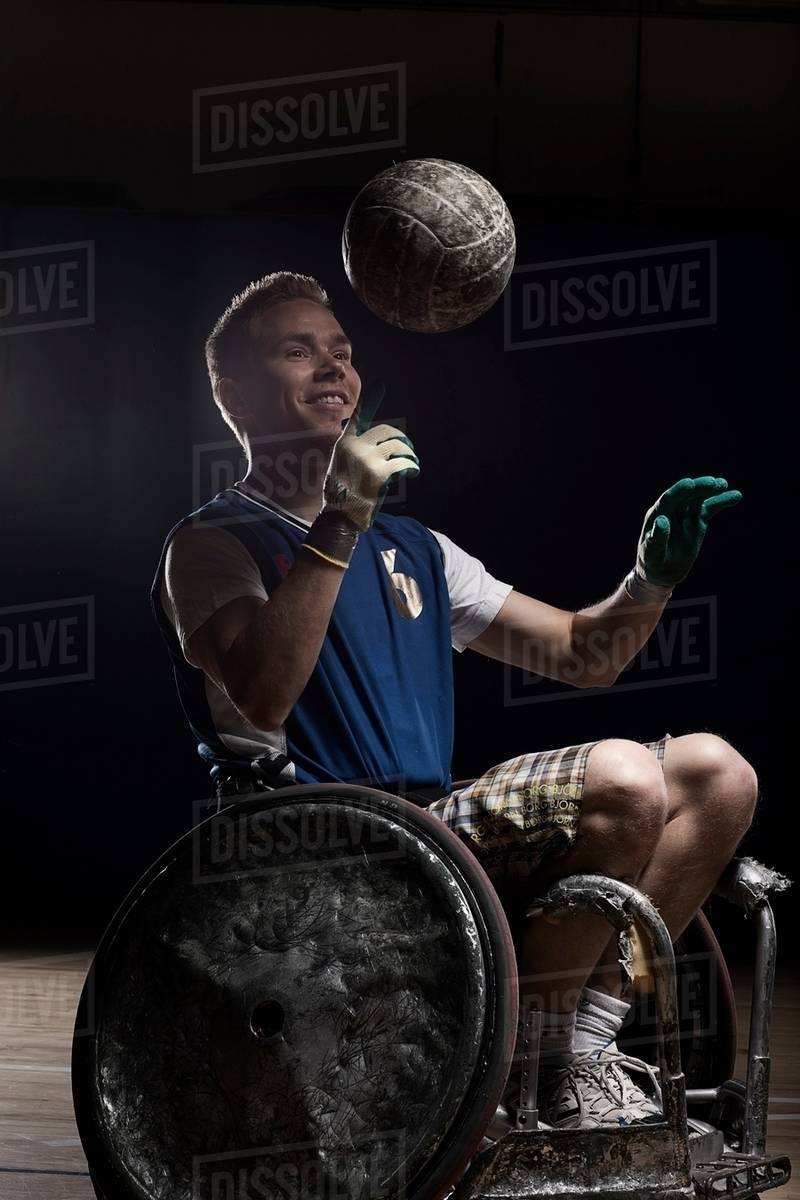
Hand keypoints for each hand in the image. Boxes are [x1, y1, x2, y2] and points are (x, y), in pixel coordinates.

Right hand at [322, 380, 419, 530]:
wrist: (339, 519)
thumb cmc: (341, 498)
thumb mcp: (339, 470)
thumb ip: (354, 455)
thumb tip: (372, 449)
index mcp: (343, 444)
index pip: (357, 418)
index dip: (370, 401)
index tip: (380, 385)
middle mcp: (355, 447)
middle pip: (386, 431)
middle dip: (401, 438)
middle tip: (408, 449)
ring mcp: (367, 459)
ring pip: (398, 445)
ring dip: (409, 454)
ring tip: (413, 463)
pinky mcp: (380, 473)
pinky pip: (403, 462)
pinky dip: (411, 466)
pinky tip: (413, 471)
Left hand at [636, 476, 742, 587]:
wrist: (663, 571)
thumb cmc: (653, 562)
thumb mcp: (652, 553)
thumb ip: (656, 538)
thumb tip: (662, 520)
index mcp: (656, 514)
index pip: (668, 499)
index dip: (679, 491)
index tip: (690, 484)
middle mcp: (671, 510)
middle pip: (686, 495)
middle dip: (698, 488)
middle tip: (713, 483)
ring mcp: (685, 514)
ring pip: (699, 499)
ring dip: (711, 490)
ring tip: (723, 484)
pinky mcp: (698, 520)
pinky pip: (711, 508)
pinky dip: (721, 501)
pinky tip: (736, 496)